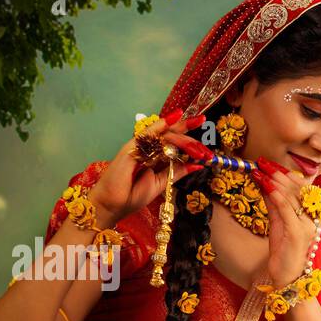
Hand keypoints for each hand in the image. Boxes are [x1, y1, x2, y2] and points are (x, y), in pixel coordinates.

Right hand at [87, 109, 206, 226]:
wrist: (114, 204)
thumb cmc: (133, 195)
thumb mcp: (162, 183)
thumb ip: (176, 172)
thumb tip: (196, 165)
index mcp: (155, 158)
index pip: (174, 146)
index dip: (190, 143)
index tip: (207, 148)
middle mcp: (148, 150)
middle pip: (171, 137)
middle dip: (188, 132)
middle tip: (204, 126)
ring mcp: (140, 147)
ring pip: (164, 134)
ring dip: (182, 132)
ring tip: (197, 129)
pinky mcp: (131, 147)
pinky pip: (148, 133)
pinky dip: (162, 124)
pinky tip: (175, 116)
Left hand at [252, 158, 317, 287]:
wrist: (287, 277)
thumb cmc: (284, 251)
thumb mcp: (278, 223)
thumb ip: (274, 204)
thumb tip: (265, 183)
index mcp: (311, 215)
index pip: (302, 188)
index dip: (286, 174)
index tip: (270, 164)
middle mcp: (313, 218)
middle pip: (298, 189)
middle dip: (279, 173)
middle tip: (262, 162)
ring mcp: (307, 226)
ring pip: (292, 196)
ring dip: (275, 180)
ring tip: (261, 169)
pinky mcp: (297, 233)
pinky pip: (286, 209)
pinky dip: (276, 195)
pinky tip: (265, 184)